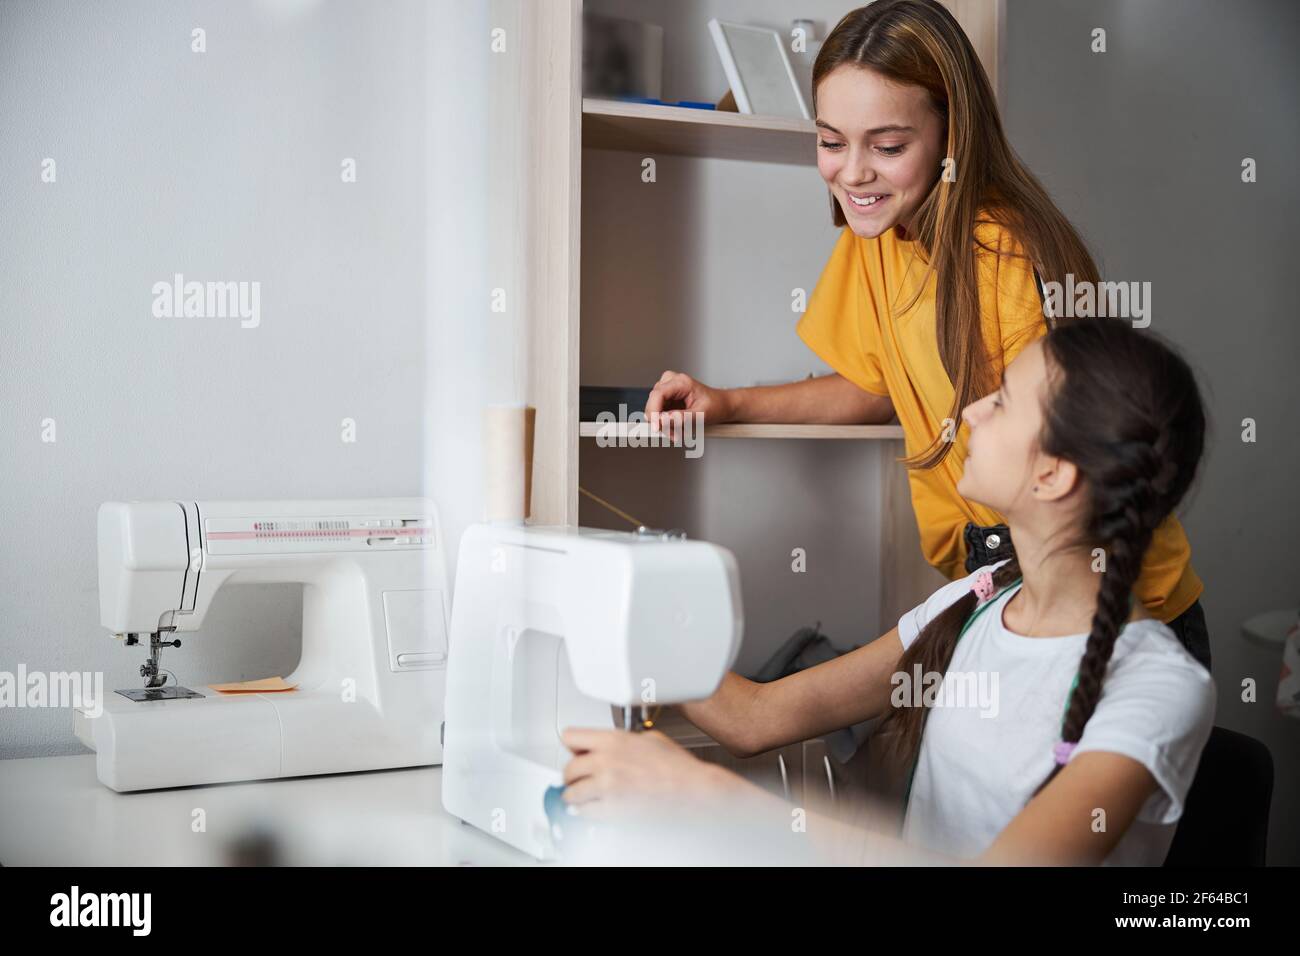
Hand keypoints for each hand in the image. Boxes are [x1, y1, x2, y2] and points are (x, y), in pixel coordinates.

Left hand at [560, 727, 738, 820]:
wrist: (693, 791)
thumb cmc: (679, 768)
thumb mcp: (650, 739)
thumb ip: (625, 741)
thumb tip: (613, 747)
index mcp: (614, 739)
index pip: (570, 737)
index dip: (572, 746)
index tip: (574, 753)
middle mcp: (606, 760)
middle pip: (568, 768)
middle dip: (573, 776)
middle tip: (580, 780)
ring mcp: (606, 786)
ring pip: (571, 793)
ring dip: (576, 796)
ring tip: (584, 797)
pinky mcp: (610, 810)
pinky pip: (583, 812)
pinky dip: (585, 813)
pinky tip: (594, 809)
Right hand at [645, 370, 733, 439]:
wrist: (721, 405)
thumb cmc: (715, 405)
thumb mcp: (702, 414)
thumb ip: (683, 418)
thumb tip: (665, 420)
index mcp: (681, 382)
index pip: (658, 394)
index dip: (653, 412)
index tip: (656, 427)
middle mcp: (671, 382)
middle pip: (654, 403)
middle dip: (662, 422)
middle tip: (674, 434)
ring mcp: (667, 390)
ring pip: (655, 411)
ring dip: (665, 425)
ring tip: (679, 432)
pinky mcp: (666, 398)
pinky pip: (659, 414)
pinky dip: (667, 424)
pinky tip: (677, 428)